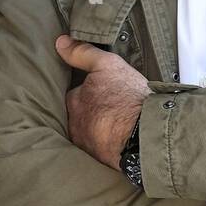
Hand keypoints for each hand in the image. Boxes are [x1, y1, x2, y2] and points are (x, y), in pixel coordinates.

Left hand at [56, 35, 150, 171]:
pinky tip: (120, 142)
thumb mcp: (107, 66)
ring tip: (114, 126)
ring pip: (89, 135)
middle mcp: (75, 127)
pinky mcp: (102, 163)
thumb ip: (83, 53)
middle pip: (79, 117)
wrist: (145, 135)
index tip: (100, 92)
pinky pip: (101, 152)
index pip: (74, 95)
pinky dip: (108, 147)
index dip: (86, 92)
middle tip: (108, 110)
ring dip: (97, 131)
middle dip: (89, 114)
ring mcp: (87, 147)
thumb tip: (60, 42)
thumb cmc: (127, 99)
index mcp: (74, 103)